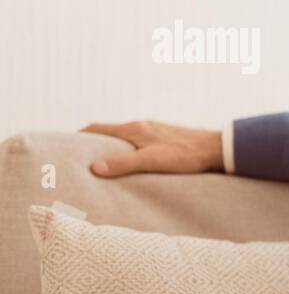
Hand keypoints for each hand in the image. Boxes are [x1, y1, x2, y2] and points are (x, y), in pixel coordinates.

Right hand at [81, 120, 223, 177]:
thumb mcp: (152, 161)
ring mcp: (154, 131)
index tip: (66, 147)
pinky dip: (129, 150)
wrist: (217, 150)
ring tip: (105, 164)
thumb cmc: (186, 155)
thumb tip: (94, 167)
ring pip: (125, 137)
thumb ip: (124, 163)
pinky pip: (140, 142)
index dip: (79, 137)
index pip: (98, 128)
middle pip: (110, 132)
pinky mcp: (166, 139)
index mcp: (134, 128)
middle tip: (81, 158)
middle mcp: (142, 126)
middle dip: (94, 143)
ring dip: (113, 147)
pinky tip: (134, 163)